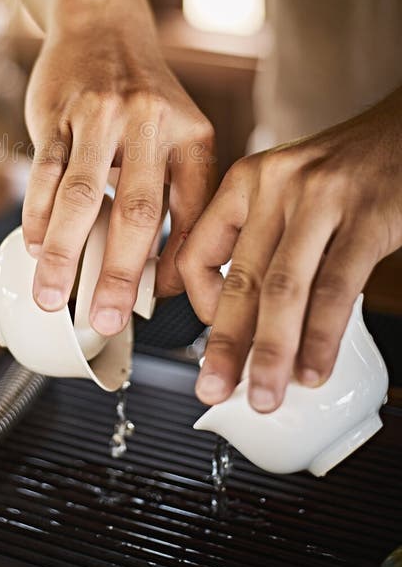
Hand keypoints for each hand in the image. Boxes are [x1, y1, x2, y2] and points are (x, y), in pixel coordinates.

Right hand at [22, 0, 214, 334]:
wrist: (103, 25)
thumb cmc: (145, 95)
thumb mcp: (181, 134)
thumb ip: (179, 195)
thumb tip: (166, 276)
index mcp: (192, 137)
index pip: (192, 213)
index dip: (179, 267)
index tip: (160, 308)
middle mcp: (151, 124)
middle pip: (138, 212)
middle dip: (120, 274)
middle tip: (107, 320)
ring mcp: (101, 116)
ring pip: (81, 196)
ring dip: (64, 255)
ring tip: (53, 297)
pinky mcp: (58, 113)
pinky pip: (46, 172)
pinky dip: (38, 215)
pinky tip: (35, 248)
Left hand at [177, 88, 401, 412]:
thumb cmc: (344, 171)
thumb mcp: (286, 189)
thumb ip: (260, 239)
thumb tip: (237, 315)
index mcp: (245, 181)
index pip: (199, 250)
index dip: (198, 304)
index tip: (209, 337)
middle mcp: (276, 186)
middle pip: (239, 277)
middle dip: (224, 344)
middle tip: (212, 389)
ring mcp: (321, 200)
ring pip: (283, 288)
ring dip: (271, 350)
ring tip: (264, 394)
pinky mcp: (367, 217)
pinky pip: (336, 287)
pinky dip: (321, 335)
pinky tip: (313, 369)